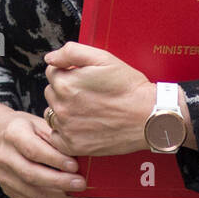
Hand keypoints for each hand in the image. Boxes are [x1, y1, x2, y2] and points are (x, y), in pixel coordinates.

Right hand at [0, 105, 87, 197]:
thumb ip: (55, 135)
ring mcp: (4, 176)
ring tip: (79, 194)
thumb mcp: (38, 122)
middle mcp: (5, 157)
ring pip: (33, 193)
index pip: (34, 150)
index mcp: (13, 134)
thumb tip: (79, 152)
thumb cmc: (22, 127)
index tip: (75, 166)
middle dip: (60, 182)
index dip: (55, 160)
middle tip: (80, 183)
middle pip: (32, 175)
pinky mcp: (8, 190)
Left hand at [42, 42, 156, 158]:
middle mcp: (62, 107)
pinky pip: (57, 136)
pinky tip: (83, 124)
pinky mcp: (73, 145)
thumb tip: (50, 58)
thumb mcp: (104, 58)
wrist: (148, 116)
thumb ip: (72, 52)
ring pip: (53, 113)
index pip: (52, 71)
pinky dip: (65, 131)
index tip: (85, 78)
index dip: (69, 71)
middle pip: (51, 92)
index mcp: (66, 84)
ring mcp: (66, 128)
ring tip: (88, 109)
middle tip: (89, 93)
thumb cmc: (129, 87)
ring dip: (64, 109)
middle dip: (65, 89)